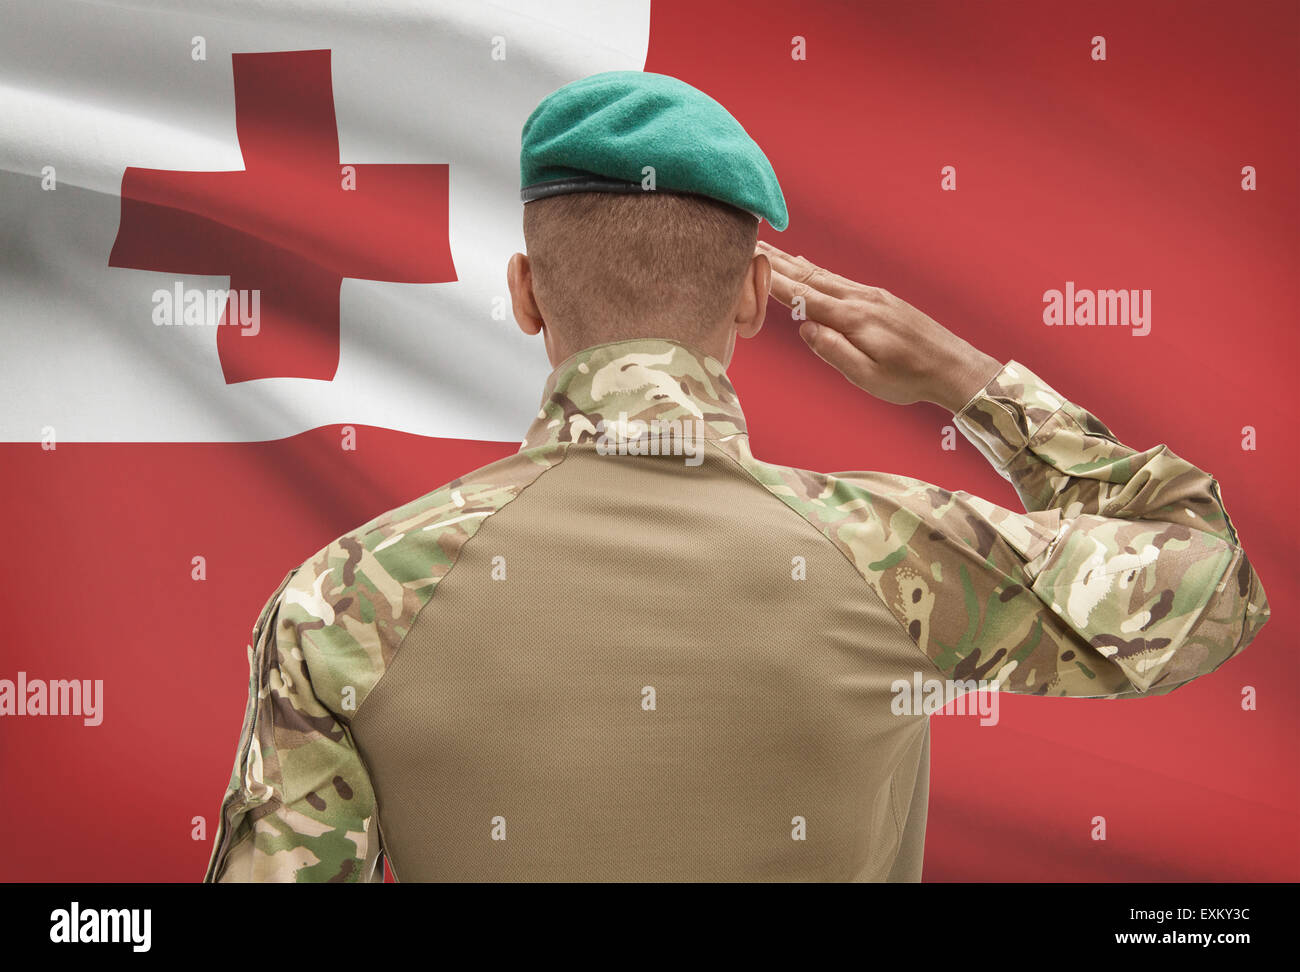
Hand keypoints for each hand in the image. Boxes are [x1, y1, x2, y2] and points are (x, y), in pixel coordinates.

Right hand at [758, 240, 1001, 412]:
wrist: (952, 366)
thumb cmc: (909, 378)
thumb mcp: (867, 376)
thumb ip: (834, 351)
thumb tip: (805, 328)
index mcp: (853, 318)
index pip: (802, 295)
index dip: (772, 281)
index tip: (746, 263)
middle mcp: (860, 298)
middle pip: (808, 275)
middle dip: (776, 261)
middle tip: (748, 243)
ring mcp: (871, 295)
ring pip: (823, 274)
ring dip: (792, 262)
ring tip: (768, 250)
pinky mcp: (880, 298)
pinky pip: (838, 279)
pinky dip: (815, 270)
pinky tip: (806, 267)